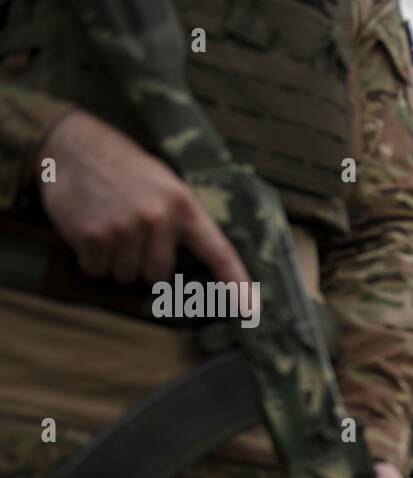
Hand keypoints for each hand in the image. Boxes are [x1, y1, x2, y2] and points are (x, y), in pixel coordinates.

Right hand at [36, 110, 246, 284]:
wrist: (75, 147)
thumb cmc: (128, 171)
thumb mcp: (167, 185)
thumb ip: (184, 220)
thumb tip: (210, 259)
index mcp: (184, 207)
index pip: (218, 251)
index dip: (236, 283)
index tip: (252, 310)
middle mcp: (158, 219)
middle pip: (157, 276)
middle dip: (142, 265)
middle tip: (130, 236)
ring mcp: (124, 228)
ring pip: (125, 276)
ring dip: (114, 261)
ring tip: (109, 226)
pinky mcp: (92, 235)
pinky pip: (96, 270)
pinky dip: (90, 258)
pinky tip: (90, 229)